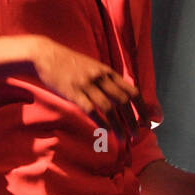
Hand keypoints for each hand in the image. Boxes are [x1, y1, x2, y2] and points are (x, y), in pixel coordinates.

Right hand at [27, 35, 145, 138]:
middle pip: (124, 101)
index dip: (142, 107)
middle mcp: (100, 77)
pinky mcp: (74, 92)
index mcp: (107, 72)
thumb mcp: (93, 67)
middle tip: (138, 134)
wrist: (47, 55)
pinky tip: (107, 131)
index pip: (132, 90)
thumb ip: (105, 80)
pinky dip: (101, 122)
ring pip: (110, 108)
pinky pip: (91, 109)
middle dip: (134, 120)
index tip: (147, 121)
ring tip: (124, 138)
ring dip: (119, 125)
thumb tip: (119, 97)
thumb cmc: (70, 63)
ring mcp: (87, 84)